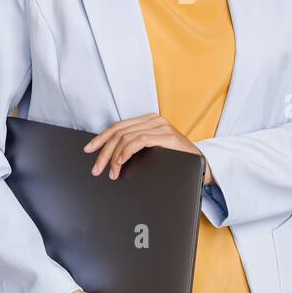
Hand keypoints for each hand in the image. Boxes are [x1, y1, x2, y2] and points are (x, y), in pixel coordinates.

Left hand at [83, 113, 210, 181]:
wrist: (203, 167)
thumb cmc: (176, 161)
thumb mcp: (152, 152)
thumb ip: (135, 148)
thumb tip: (110, 158)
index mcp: (148, 121)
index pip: (118, 127)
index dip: (101, 138)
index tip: (89, 150)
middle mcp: (154, 120)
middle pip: (119, 132)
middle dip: (103, 151)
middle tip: (96, 168)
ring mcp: (161, 126)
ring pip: (126, 137)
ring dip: (114, 157)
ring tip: (111, 172)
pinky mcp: (167, 136)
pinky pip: (139, 141)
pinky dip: (126, 152)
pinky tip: (121, 162)